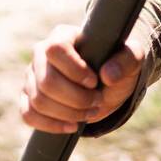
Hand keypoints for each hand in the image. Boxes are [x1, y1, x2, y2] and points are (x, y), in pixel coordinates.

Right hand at [19, 23, 154, 133]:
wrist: (107, 83)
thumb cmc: (117, 64)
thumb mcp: (132, 58)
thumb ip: (127, 59)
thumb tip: (107, 74)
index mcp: (64, 35)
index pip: (56, 49)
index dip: (75, 70)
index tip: (95, 81)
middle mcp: (42, 53)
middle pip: (46, 81)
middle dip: (76, 98)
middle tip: (97, 101)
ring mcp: (32, 75)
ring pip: (38, 100)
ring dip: (67, 113)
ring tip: (89, 113)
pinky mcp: (28, 97)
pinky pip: (29, 114)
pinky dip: (51, 125)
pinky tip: (72, 125)